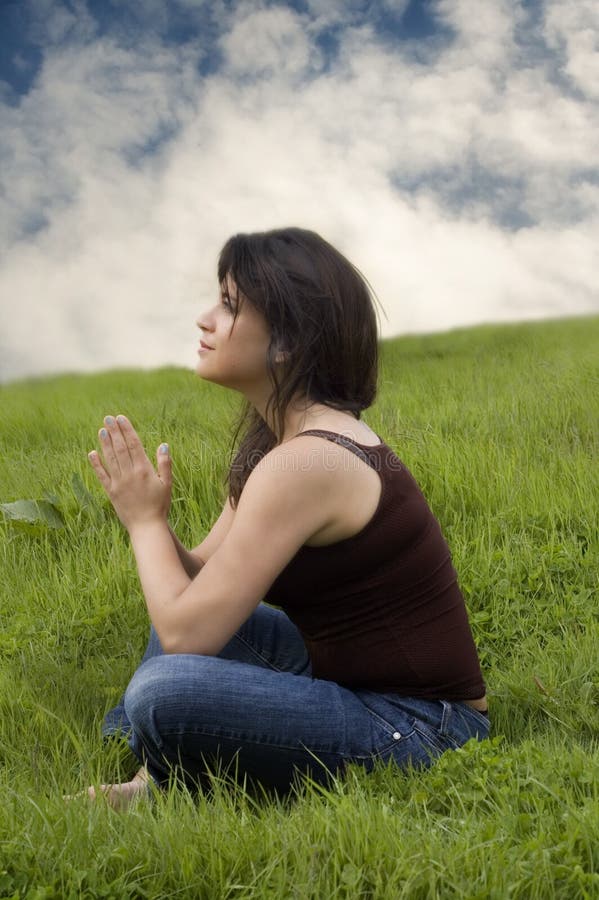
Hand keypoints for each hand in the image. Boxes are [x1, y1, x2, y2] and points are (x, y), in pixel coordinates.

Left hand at [88, 414, 171, 531]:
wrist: (147, 527)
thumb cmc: (160, 505)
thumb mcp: (167, 484)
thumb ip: (165, 463)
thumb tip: (163, 444)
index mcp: (144, 470)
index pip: (134, 444)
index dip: (127, 430)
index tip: (121, 418)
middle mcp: (130, 474)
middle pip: (120, 448)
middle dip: (114, 432)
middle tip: (108, 418)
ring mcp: (118, 483)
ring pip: (110, 458)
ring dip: (105, 443)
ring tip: (102, 430)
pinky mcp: (110, 492)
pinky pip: (101, 475)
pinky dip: (96, 464)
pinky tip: (92, 453)